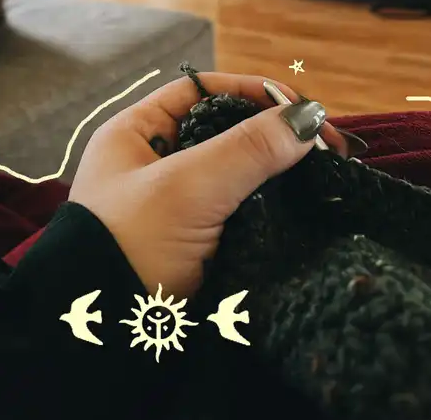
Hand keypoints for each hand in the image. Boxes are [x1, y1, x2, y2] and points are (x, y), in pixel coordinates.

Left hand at [69, 73, 346, 299]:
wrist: (103, 340)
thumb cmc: (131, 243)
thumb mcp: (187, 186)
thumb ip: (247, 148)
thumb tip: (308, 118)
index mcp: (137, 132)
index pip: (200, 92)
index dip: (249, 91)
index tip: (297, 107)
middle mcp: (157, 161)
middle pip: (226, 129)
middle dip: (275, 131)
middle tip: (327, 144)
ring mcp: (179, 202)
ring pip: (240, 171)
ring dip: (280, 168)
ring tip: (328, 169)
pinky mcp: (200, 240)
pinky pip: (244, 208)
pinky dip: (275, 202)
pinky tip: (306, 200)